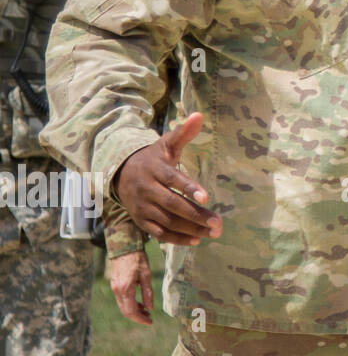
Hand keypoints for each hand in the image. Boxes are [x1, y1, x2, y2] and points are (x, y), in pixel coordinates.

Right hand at [110, 250, 153, 324]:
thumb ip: (148, 292)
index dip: (140, 319)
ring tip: (147, 311)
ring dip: (134, 310)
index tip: (150, 322)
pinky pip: (122, 299)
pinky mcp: (115, 285)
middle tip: (150, 318)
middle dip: (138, 317)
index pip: (131, 311)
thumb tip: (150, 308)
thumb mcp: (146, 274)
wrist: (124, 246)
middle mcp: (117, 290)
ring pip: (123, 306)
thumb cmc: (137, 258)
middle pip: (125, 311)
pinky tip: (140, 303)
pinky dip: (130, 304)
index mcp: (125, 289)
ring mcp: (114, 288)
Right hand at [114, 112, 221, 245]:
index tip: (207, 197)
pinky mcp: (141, 220)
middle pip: (173, 205)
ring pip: (167, 221)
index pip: (173, 180)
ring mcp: (142, 207)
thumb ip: (183, 133)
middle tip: (218, 224)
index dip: (189, 188)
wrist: (120, 174)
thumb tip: (199, 115)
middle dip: (196, 215)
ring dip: (190, 229)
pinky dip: (176, 238)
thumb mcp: (166, 144)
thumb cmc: (152, 158)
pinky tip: (195, 240)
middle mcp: (147, 189)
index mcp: (155, 169)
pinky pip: (158, 233)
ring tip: (213, 232)